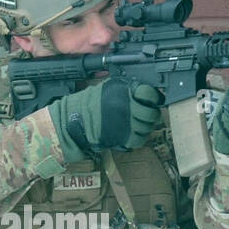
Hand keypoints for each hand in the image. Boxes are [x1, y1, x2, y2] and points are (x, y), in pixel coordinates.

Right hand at [48, 77, 162, 162]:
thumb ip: (126, 90)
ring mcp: (126, 122)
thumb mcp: (108, 88)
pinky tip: (133, 134)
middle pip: (151, 113)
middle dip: (151, 115)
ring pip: (147, 128)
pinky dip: (138, 138)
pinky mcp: (123, 136)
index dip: (154, 98)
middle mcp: (127, 106)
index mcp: (124, 91)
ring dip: (145, 128)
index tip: (154, 100)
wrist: (74, 119)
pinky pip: (139, 140)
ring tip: (138, 125)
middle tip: (148, 116)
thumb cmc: (89, 103)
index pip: (149, 93)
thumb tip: (143, 92)